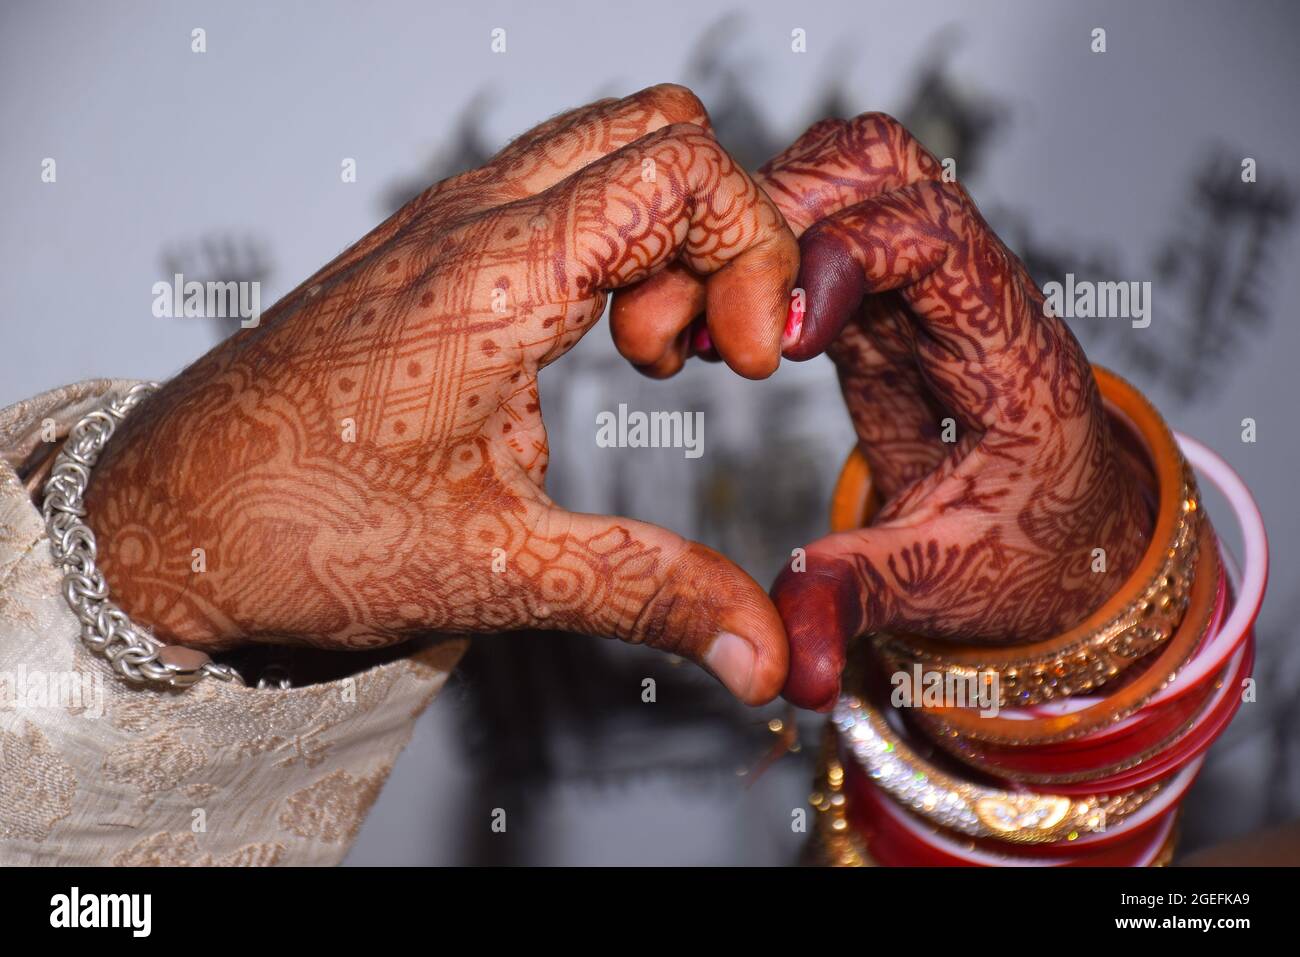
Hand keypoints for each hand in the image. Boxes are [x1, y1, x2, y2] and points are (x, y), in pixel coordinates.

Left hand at [85, 85, 798, 703]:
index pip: (683, 170)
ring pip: (608, 151)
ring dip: (661, 238)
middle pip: (658, 133)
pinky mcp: (431, 254)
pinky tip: (590, 343)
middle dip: (716, 233)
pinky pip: (558, 192)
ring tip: (645, 352)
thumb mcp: (498, 570)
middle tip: (702, 348)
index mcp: (500, 277)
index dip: (751, 253)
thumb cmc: (295, 527)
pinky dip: (611, 245)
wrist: (170, 520)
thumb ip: (648, 592)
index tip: (745, 361)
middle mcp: (472, 222)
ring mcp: (446, 227)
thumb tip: (758, 646)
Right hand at [615, 114, 1151, 710]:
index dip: (849, 254)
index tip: (781, 337)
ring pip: (838, 175)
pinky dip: (747, 254)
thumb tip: (786, 668)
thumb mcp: (943, 586)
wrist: (1061, 537)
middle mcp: (963, 293)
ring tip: (697, 312)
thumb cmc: (1028, 552)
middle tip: (708, 305)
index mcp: (1005, 354)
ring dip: (756, 220)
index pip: (936, 236)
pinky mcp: (873, 299)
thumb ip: (858, 603)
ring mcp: (914, 285)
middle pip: (881, 164)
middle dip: (778, 210)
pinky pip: (809, 229)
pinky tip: (708, 326)